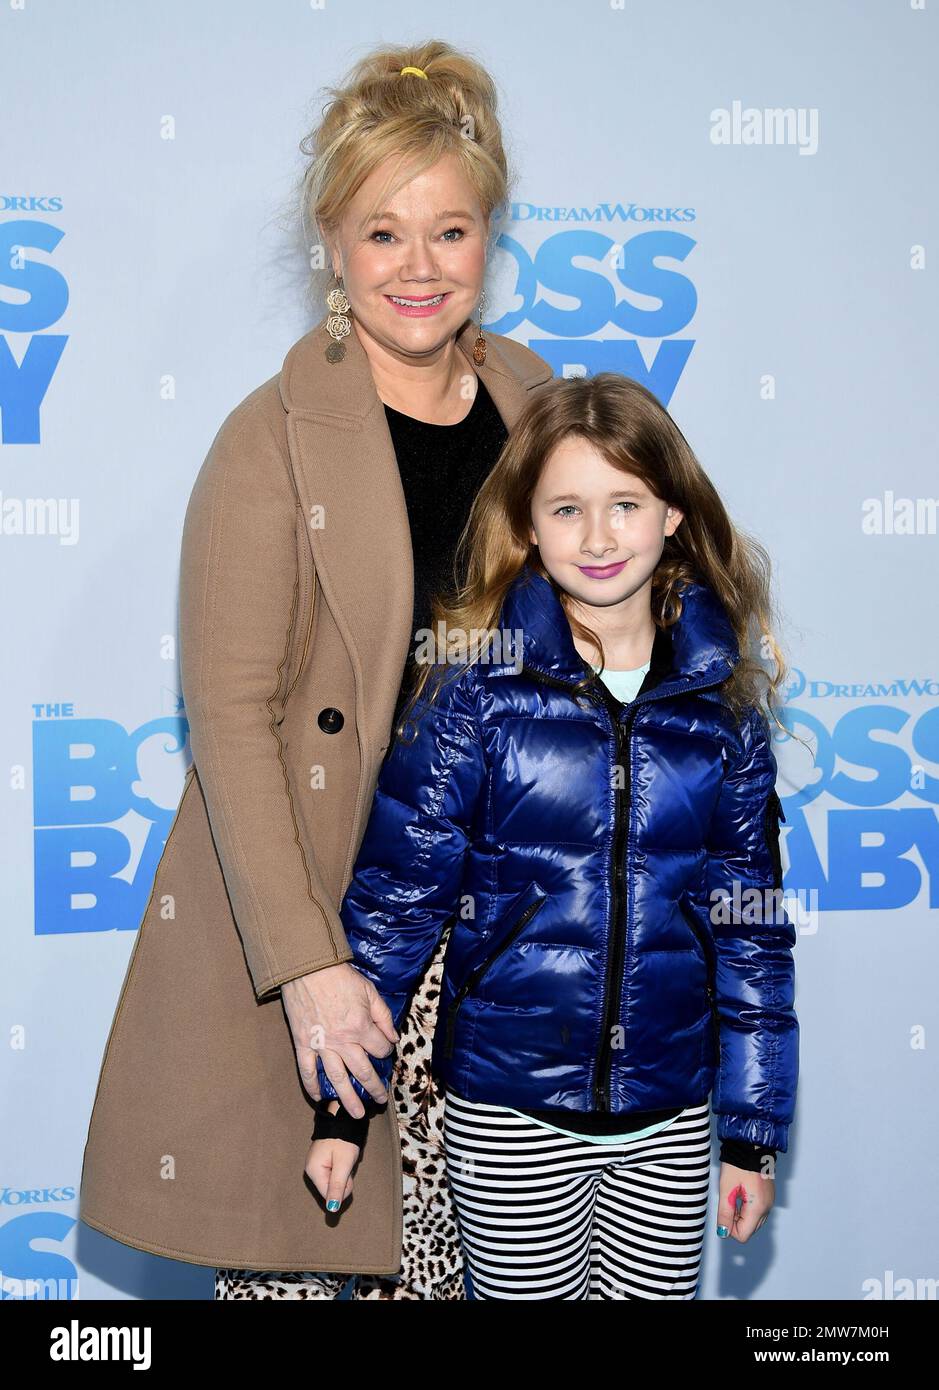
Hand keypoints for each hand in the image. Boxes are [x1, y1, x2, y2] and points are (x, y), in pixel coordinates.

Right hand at [281, 962, 397, 1116]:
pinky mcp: (303, 1045)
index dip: (387, 1052)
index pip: (380, 1049)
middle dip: (374, 1088)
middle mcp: (342, 1042)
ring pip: (337, 1079)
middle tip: (380, 1100)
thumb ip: (382, 1016)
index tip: (387, 1053)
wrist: (307, 968)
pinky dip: (312, 1087)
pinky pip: (307, 1072)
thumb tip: (393, 1038)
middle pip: (363, 1072)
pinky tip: (319, 1099)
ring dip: (348, 1099)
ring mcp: (321, 1046)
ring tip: (356, 1114)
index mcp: (360, 1027)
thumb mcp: (369, 991)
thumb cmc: (340, 977)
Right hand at [306, 1100, 360, 1213]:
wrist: (341, 1118)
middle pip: (330, 1189)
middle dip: (342, 1180)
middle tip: (346, 1163)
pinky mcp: (319, 1161)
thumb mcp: (343, 1164)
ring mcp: (314, 1165)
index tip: (347, 1173)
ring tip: (344, 1159)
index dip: (342, 1188)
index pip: (329, 1195)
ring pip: (332, 1181)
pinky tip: (340, 1158)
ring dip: (342, 1174)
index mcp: (313, 1171)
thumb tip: (332, 1209)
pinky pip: (331, 1173)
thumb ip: (337, 1187)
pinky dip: (339, 1168)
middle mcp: (310, 1170)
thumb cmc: (343, 1140)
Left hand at [716, 1160, 774, 1240]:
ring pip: (753, 1222)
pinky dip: (748, 1208)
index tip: (725, 1211)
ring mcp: (769, 1202)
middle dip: (736, 1221)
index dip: (729, 1228)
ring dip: (741, 1214)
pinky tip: (742, 1193)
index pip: (743, 1235)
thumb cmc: (738, 1164)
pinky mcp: (769, 1196)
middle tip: (729, 1201)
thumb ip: (725, 1213)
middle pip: (749, 1230)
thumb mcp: (726, 1189)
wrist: (751, 1146)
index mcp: (757, 1208)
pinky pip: (757, 1211)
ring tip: (735, 1195)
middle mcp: (767, 1208)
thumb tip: (723, 1233)